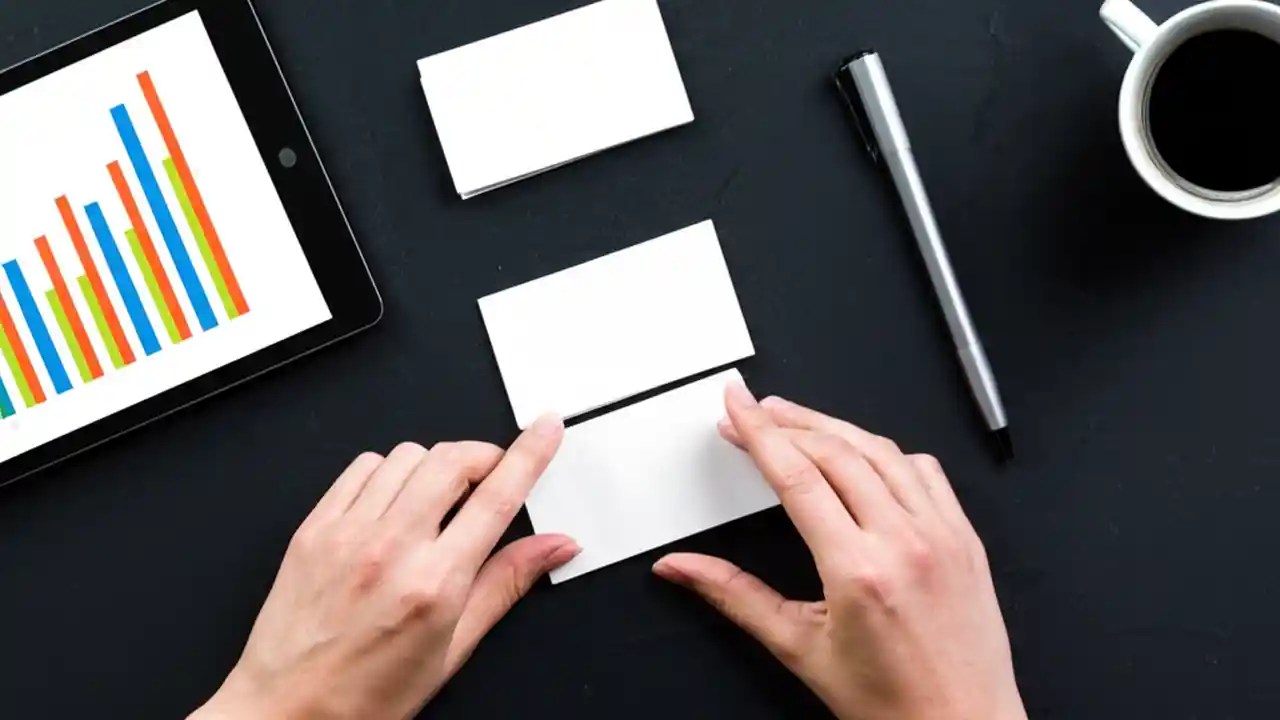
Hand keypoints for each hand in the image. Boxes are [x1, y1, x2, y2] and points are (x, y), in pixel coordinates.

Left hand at [191, 417, 577, 719]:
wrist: (285, 711)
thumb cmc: (366, 695)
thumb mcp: (453, 648)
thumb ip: (506, 584)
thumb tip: (554, 547)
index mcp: (434, 584)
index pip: (497, 497)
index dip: (529, 454)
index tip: (545, 430)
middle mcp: (390, 550)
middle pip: (453, 460)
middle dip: (483, 456)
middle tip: (491, 476)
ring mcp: (347, 533)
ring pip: (408, 455)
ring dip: (435, 465)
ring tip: (438, 498)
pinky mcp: (314, 528)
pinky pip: (360, 467)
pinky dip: (387, 471)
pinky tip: (392, 501)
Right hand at [654, 385, 1026, 719]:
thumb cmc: (891, 704)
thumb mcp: (799, 649)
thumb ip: (735, 596)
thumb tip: (682, 569)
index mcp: (859, 571)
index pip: (798, 477)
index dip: (759, 434)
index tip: (736, 409)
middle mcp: (906, 542)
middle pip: (837, 452)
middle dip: (787, 421)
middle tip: (753, 410)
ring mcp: (943, 535)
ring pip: (882, 451)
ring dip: (833, 426)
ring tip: (797, 418)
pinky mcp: (966, 538)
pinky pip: (926, 472)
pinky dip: (887, 452)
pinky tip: (864, 452)